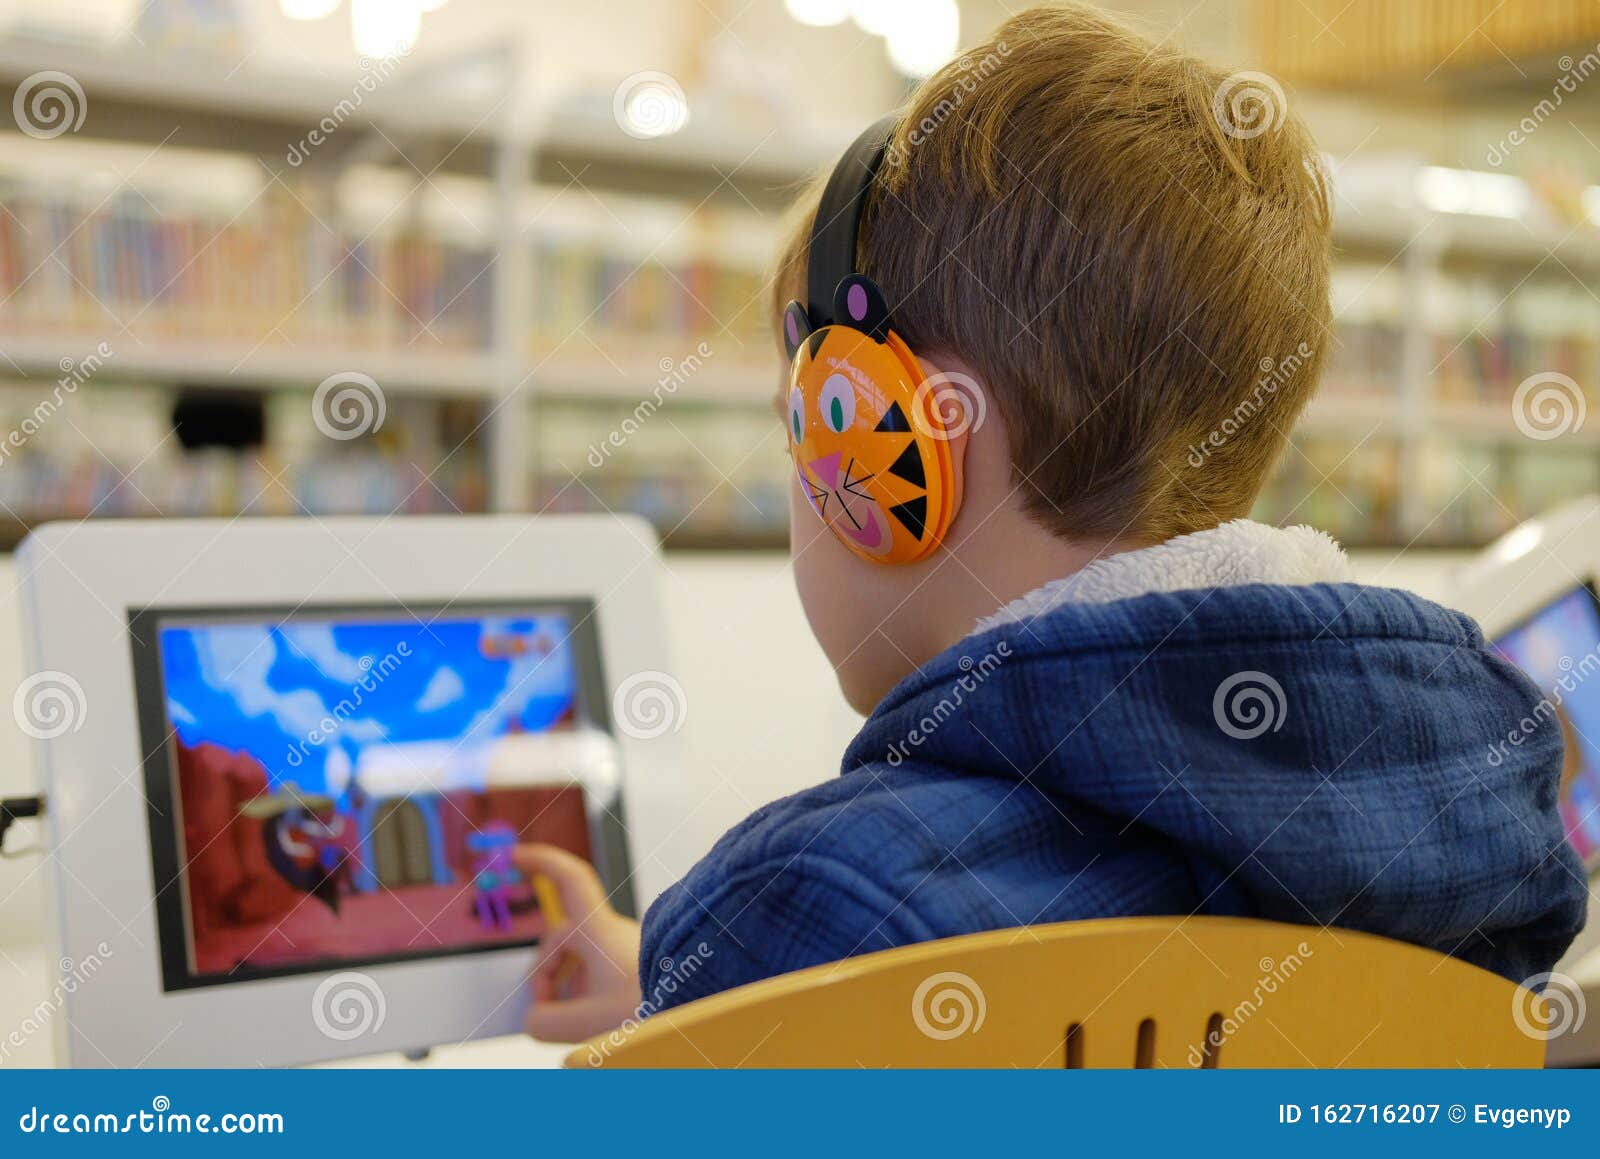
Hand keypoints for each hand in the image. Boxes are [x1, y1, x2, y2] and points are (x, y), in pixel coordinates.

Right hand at [515, 843, 642, 1042]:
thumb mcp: (588, 1024)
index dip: (540, 861)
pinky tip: (598, 1020)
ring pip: (581, 959)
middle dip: (545, 975)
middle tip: (545, 1013)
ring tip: (579, 1023)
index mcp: (600, 931)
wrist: (706, 1009)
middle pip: (562, 939)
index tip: (516, 855)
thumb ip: (545, 1023)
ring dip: (568, 987)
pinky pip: (601, 972)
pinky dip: (589, 993)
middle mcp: (614, 933)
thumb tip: (534, 1019)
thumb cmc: (658, 1010)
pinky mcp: (639, 965)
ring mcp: (628, 948)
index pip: (568, 878)